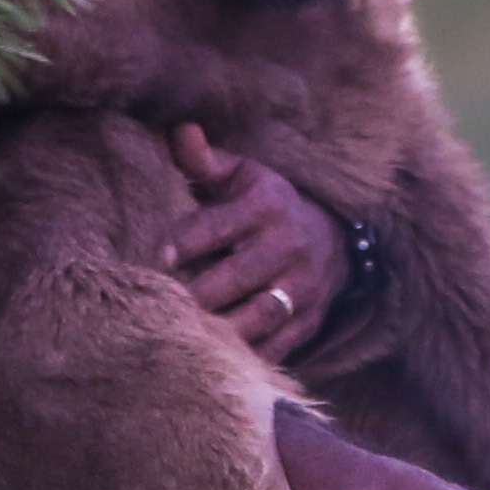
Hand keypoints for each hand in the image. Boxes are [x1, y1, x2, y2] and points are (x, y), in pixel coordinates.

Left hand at [162, 122, 349, 361]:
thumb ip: (204, 162)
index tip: (154, 260)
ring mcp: (302, 288)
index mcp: (265, 207)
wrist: (335, 239)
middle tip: (155, 306)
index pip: (215, 227)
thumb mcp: (242, 177)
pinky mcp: (309, 321)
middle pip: (232, 279)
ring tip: (181, 336)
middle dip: (192, 294)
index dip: (181, 244)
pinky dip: (245, 356)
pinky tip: (213, 358)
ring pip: (256, 318)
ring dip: (217, 330)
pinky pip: (276, 348)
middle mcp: (287, 247)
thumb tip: (179, 131)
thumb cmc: (267, 205)